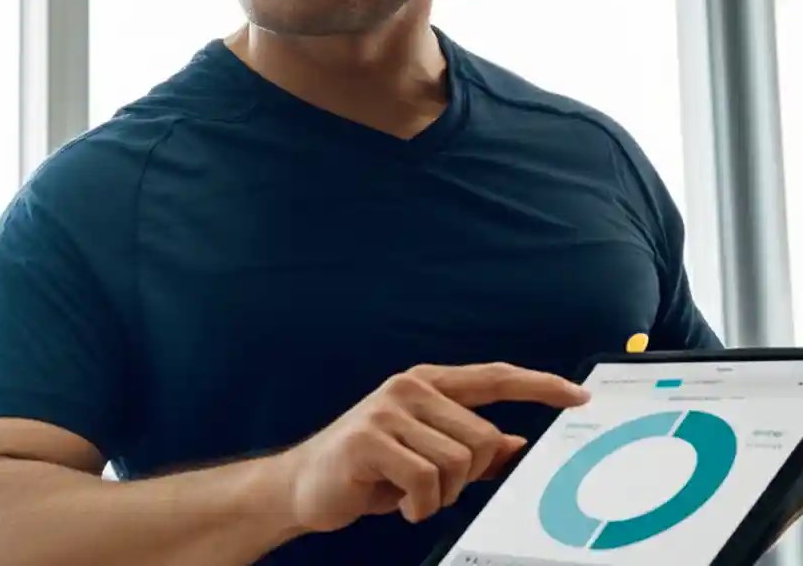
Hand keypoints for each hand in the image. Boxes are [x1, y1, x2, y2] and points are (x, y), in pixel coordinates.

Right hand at [275, 362, 589, 531]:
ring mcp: (388, 411)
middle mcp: (409, 389)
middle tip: (431, 488)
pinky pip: (427, 480)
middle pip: (482, 437)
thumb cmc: (367, 471)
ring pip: (458, 462)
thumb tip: (517, 445)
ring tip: (409, 494)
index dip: (540, 385)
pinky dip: (420, 506)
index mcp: (426, 386)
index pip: (494, 377)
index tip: (579, 396)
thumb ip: (471, 449)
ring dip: (441, 495)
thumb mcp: (426, 457)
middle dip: (466, 476)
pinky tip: (398, 502)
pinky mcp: (370, 439)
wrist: (303, 486)